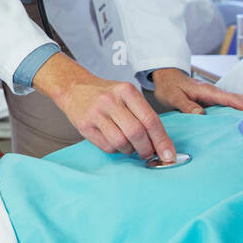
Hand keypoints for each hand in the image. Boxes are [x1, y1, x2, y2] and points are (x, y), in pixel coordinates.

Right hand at [37, 54, 177, 161]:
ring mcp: (96, 113)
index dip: (162, 140)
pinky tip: (115, 143)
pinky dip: (115, 150)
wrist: (74, 88)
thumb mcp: (126, 95)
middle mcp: (111, 100)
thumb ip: (142, 114)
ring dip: (130, 150)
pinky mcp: (84, 125)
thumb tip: (160, 143)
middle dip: (147, 149)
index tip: (168, 154)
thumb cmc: (105, 95)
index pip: (150, 120)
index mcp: (127, 91)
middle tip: (149, 154)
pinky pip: (107, 146)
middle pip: (137, 133)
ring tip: (130, 147)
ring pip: (121, 142)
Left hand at [149, 68, 242, 116]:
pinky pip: (233, 103)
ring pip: (240, 100)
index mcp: (208, 91)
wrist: (166, 77)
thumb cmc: (169, 86)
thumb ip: (186, 105)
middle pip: (242, 99)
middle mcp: (216, 92)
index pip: (232, 100)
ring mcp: (216, 95)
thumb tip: (202, 115)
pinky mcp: (214, 99)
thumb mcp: (173, 97)